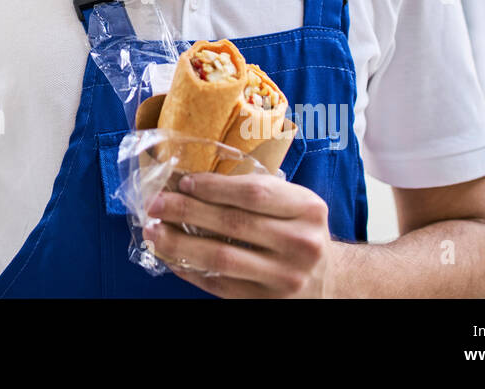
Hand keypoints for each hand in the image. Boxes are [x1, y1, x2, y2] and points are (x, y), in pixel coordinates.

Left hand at [141, 172, 330, 297]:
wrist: (329, 281)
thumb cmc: (299, 232)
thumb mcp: (293, 204)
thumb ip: (256, 191)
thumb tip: (191, 182)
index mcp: (308, 208)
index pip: (253, 193)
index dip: (213, 186)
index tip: (182, 182)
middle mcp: (301, 243)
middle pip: (232, 223)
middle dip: (186, 211)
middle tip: (155, 203)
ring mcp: (286, 277)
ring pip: (221, 257)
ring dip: (179, 243)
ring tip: (154, 232)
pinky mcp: (269, 302)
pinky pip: (220, 285)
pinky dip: (191, 270)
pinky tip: (173, 258)